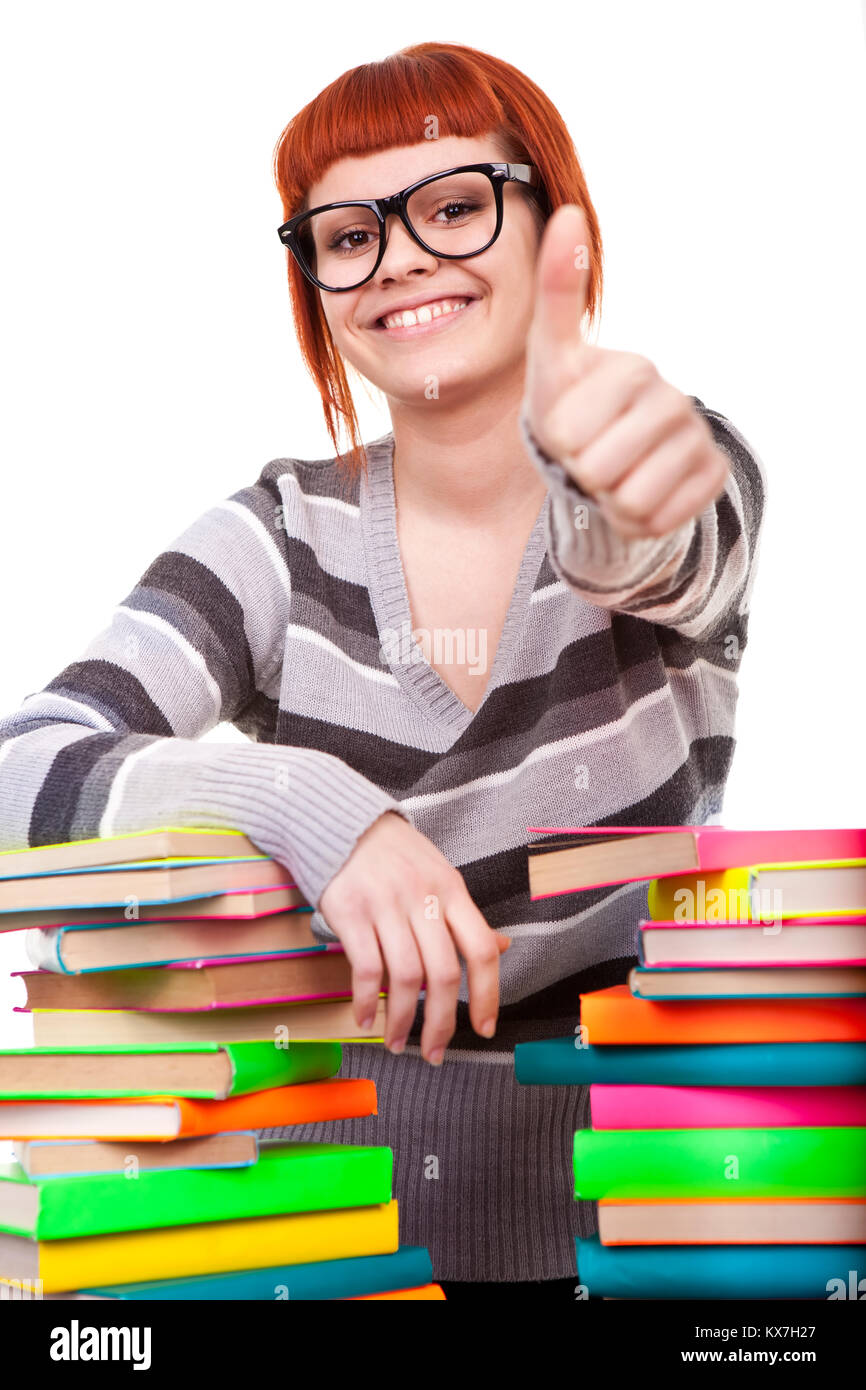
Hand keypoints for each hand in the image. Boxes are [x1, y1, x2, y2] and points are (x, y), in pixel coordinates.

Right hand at [318, 811, 509, 1064]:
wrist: (343, 823)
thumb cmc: (397, 856)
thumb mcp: (441, 877)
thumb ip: (465, 917)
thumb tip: (501, 948)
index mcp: (452, 890)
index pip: (481, 949)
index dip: (487, 995)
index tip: (484, 1029)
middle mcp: (423, 898)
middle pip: (443, 973)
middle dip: (441, 1023)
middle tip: (434, 1053)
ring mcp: (386, 904)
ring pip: (405, 976)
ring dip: (403, 1020)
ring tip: (397, 1043)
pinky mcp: (350, 911)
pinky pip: (366, 967)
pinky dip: (368, 1001)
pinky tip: (366, 1018)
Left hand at [523, 204, 729, 538]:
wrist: (613, 454)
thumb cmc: (573, 401)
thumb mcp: (552, 354)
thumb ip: (557, 290)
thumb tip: (566, 212)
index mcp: (633, 368)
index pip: (567, 435)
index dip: (557, 440)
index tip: (568, 420)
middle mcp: (673, 399)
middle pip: (598, 471)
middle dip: (583, 472)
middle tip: (591, 452)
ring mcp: (697, 438)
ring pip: (629, 501)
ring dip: (610, 498)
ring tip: (614, 470)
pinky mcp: (712, 476)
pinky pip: (656, 521)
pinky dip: (638, 518)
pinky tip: (640, 487)